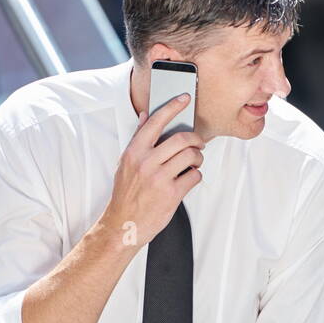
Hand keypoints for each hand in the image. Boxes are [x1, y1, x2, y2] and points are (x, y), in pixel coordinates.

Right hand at [104, 94, 204, 250]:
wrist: (124, 225)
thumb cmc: (126, 194)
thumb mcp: (126, 164)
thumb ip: (138, 140)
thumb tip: (145, 116)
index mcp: (134, 152)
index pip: (156, 121)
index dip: (173, 106)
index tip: (185, 97)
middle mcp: (146, 163)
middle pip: (181, 139)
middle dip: (196, 139)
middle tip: (199, 142)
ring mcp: (159, 179)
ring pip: (191, 156)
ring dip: (198, 157)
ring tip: (194, 162)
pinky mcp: (171, 195)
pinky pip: (194, 176)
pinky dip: (196, 175)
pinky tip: (189, 179)